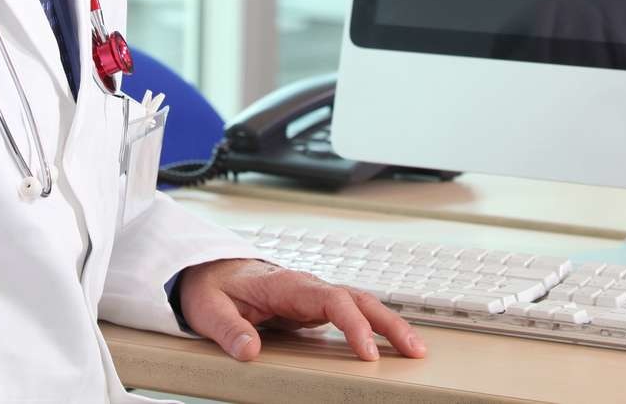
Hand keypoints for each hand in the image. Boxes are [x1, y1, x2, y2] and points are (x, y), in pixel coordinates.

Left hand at [177, 258, 427, 361]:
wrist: (211, 273)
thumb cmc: (213, 289)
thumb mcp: (210, 311)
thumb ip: (229, 331)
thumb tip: (250, 351)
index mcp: (287, 285)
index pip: (331, 301)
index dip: (354, 325)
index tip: (368, 353)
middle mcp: (307, 287)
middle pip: (359, 299)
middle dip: (389, 322)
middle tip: (414, 350)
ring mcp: (314, 297)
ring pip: (362, 304)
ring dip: (389, 323)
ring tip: (415, 350)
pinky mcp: (315, 308)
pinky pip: (353, 314)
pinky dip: (376, 326)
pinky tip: (390, 344)